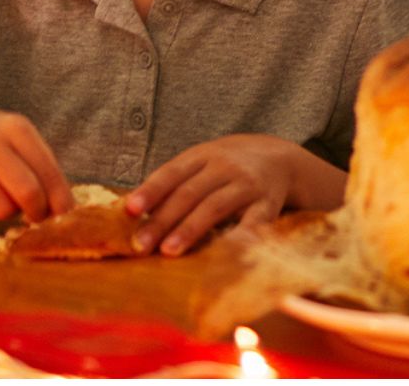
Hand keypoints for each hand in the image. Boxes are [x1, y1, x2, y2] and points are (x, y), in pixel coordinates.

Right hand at [0, 110, 72, 227]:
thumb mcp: (22, 142)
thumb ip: (44, 171)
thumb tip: (64, 211)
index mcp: (14, 127)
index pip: (47, 171)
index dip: (60, 199)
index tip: (64, 214)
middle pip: (26, 192)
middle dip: (37, 211)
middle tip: (35, 215)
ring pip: (0, 211)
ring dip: (7, 213)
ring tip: (1, 197)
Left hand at [122, 135, 338, 256]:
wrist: (280, 157)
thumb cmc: (227, 168)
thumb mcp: (202, 165)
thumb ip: (173, 185)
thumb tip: (132, 216)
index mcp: (202, 156)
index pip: (171, 173)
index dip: (150, 191)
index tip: (129, 211)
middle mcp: (224, 167)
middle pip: (189, 193)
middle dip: (162, 220)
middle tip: (139, 245)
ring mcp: (246, 184)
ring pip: (215, 206)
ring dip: (190, 229)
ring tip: (168, 251)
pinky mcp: (267, 203)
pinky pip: (253, 221)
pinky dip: (240, 236)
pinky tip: (224, 252)